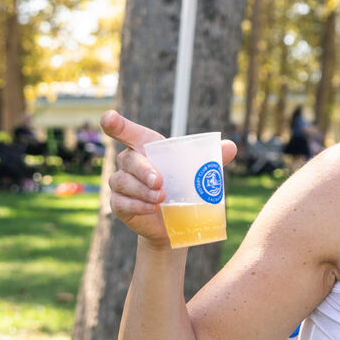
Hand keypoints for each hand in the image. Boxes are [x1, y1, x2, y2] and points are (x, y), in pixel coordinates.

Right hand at [103, 110, 236, 248]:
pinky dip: (136, 205)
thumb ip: (211, 159)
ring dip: (142, 191)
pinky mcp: (118, 204)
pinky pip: (121, 202)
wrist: (173, 222)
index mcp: (146, 148)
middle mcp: (128, 162)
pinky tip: (150, 209)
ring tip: (162, 199)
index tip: (109, 117)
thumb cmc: (183, 187)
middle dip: (144, 170)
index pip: (128, 132)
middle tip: (160, 182)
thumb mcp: (198, 173)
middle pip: (129, 159)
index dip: (116, 124)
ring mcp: (120, 183)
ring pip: (122, 182)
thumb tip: (231, 146)